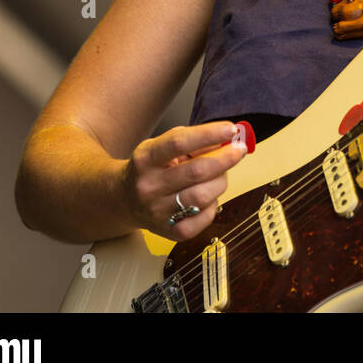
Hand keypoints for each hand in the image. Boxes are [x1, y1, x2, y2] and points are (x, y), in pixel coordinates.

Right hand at [121, 121, 246, 240]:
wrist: (124, 200)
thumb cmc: (152, 168)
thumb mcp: (162, 146)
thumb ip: (192, 141)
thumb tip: (226, 140)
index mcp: (145, 159)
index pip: (178, 143)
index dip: (209, 134)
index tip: (230, 129)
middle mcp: (148, 187)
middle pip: (196, 171)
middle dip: (226, 158)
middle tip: (239, 150)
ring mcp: (157, 212)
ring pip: (204, 195)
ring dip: (221, 181)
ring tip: (220, 174)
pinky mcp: (170, 232)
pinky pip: (204, 218)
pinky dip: (214, 204)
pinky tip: (209, 196)